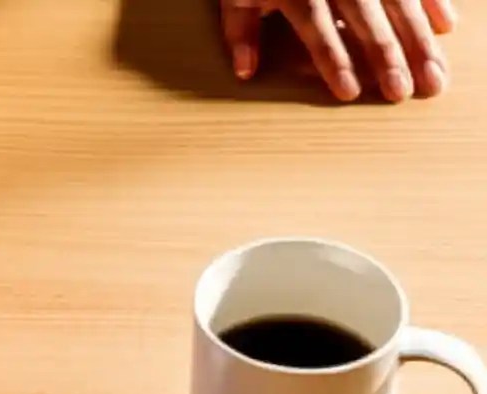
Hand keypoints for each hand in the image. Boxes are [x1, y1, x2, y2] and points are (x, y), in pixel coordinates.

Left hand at [221, 0, 457, 101]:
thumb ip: (240, 31)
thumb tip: (245, 71)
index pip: (317, 25)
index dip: (333, 58)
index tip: (349, 91)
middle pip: (366, 17)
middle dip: (386, 55)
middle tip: (402, 92)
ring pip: (398, 1)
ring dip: (418, 38)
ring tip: (432, 75)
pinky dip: (432, 0)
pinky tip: (445, 27)